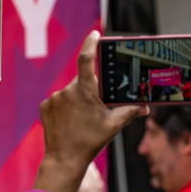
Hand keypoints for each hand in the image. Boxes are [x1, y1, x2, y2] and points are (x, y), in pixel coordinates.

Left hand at [34, 31, 147, 191]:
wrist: (64, 158)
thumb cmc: (90, 141)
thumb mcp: (113, 125)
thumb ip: (130, 112)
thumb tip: (145, 107)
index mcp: (85, 90)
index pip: (87, 58)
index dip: (91, 43)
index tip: (95, 33)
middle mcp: (67, 90)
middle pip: (82, 81)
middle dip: (91, 89)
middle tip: (96, 107)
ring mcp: (54, 97)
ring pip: (70, 92)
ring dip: (77, 100)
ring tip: (82, 121)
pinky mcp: (45, 105)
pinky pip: (58, 101)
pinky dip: (65, 108)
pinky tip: (70, 122)